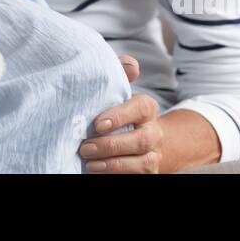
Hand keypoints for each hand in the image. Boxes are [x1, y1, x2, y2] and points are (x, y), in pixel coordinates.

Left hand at [79, 54, 165, 172]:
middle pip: (141, 140)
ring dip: (113, 164)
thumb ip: (121, 75)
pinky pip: (137, 176)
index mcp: (147, 108)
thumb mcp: (117, 93)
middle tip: (85, 147)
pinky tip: (98, 171)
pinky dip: (116, 174)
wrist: (136, 142)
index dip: (120, 116)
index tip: (98, 124)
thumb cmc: (118, 112)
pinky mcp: (148, 173)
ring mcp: (153, 155)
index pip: (140, 108)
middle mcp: (154, 132)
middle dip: (111, 145)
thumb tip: (131, 64)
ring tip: (89, 162)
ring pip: (142, 163)